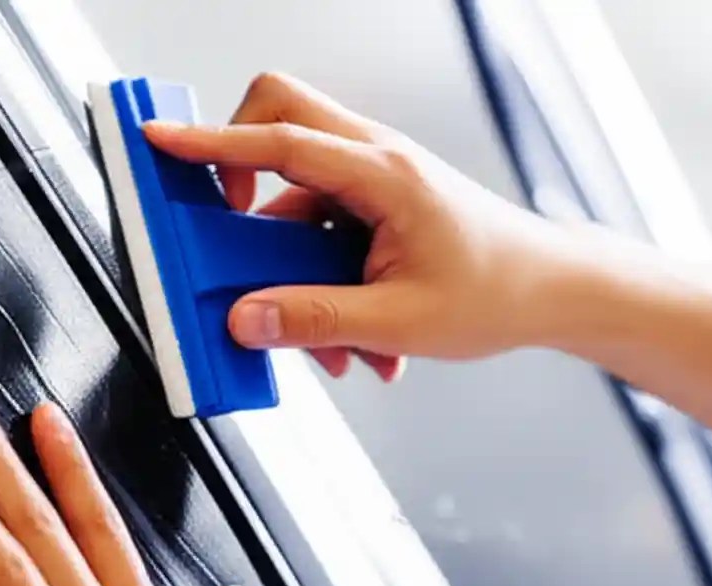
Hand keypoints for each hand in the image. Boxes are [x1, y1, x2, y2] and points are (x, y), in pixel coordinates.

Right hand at [144, 72, 577, 375]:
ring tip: (328, 339)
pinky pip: (317, 226)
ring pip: (293, 191)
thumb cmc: (497, 291)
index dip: (211, 142)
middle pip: (280, 120)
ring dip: (288, 262)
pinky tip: (351, 335)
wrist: (552, 290)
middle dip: (235, 163)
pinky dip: (316, 279)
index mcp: (382, 173)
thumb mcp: (398, 321)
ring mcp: (373, 179)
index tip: (160, 140)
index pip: (280, 140)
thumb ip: (314, 318)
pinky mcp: (373, 204)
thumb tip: (245, 317)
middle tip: (223, 222)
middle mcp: (375, 160)